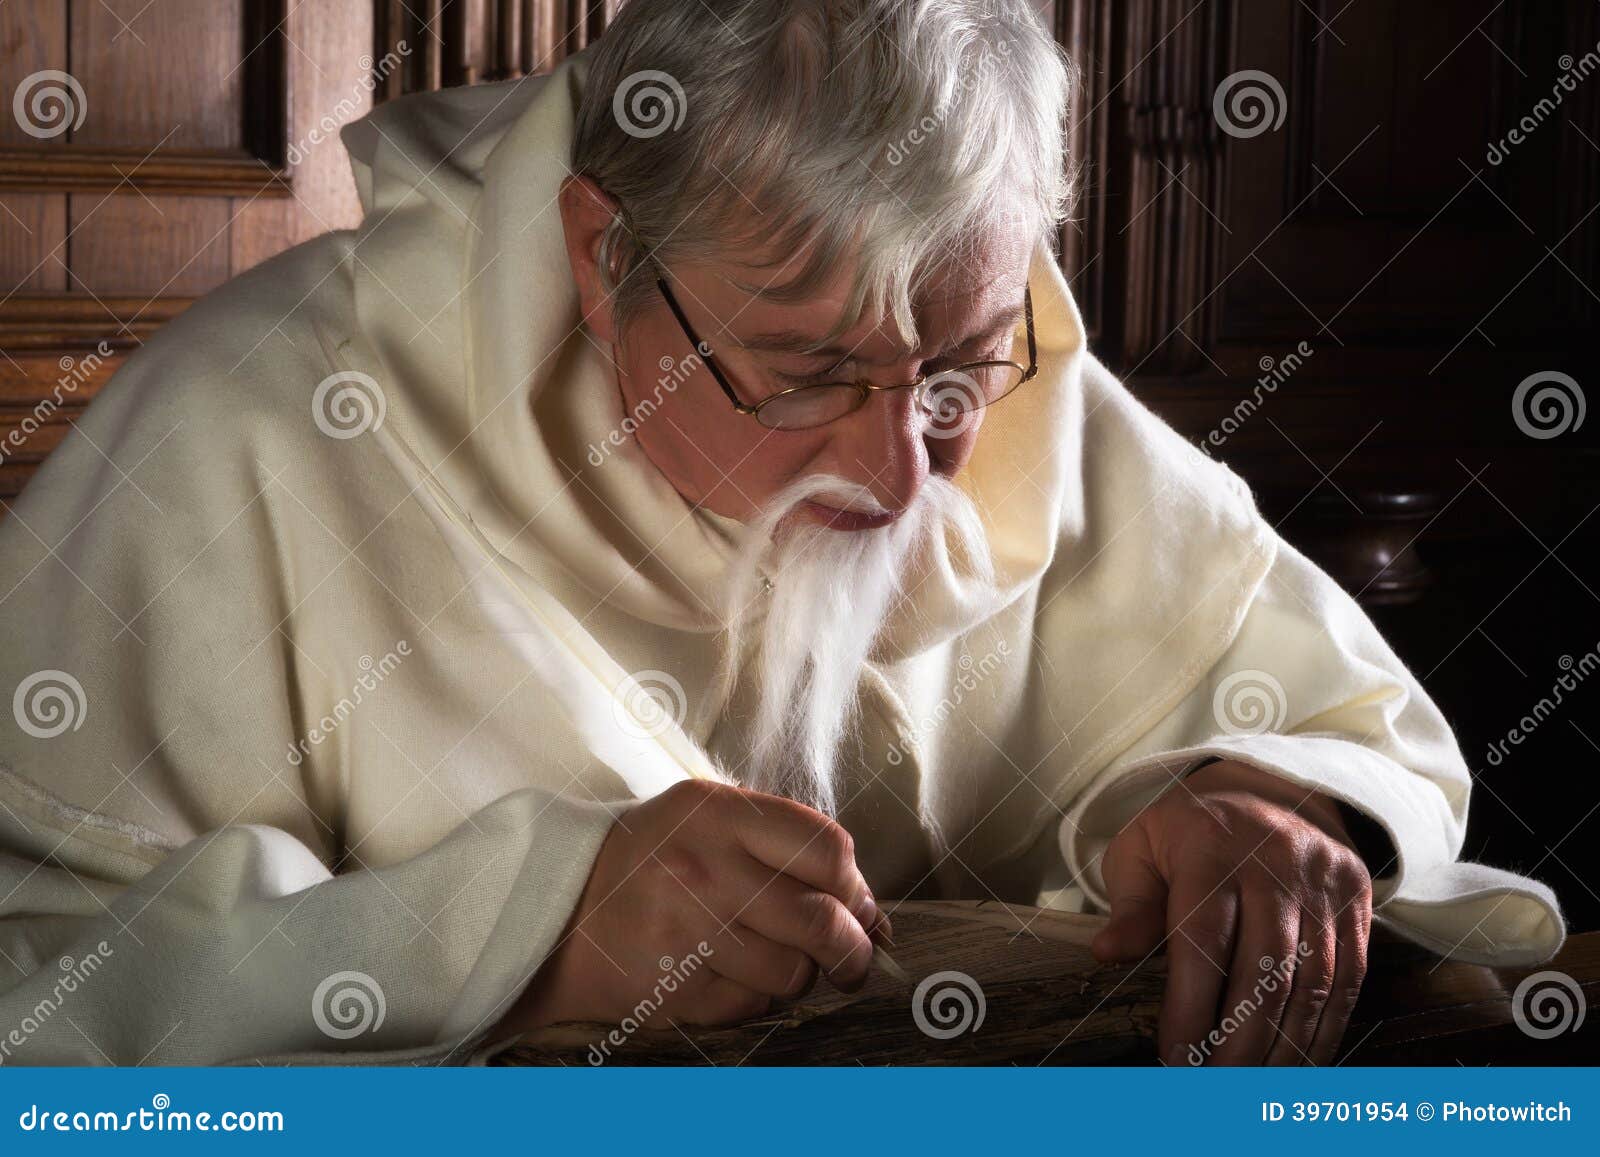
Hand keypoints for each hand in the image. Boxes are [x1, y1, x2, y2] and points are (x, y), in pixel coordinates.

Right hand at [501, 779, 890, 1033]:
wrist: (559, 908)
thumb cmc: (653, 858)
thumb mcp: (708, 816)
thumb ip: (784, 842)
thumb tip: (865, 905)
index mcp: (718, 814)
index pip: (828, 849)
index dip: (856, 885)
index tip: (856, 903)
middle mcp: (703, 870)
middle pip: (821, 920)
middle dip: (852, 948)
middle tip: (852, 956)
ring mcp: (685, 933)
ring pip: (792, 973)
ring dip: (802, 975)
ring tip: (781, 961)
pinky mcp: (672, 990)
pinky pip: (751, 1006)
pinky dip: (758, 1000)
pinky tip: (737, 977)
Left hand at [1090, 759, 1372, 1065]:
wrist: (1267, 785)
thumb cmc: (1187, 831)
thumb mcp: (1143, 848)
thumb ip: (1131, 904)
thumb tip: (1108, 954)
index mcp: (1211, 847)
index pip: (1205, 939)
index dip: (1192, 1007)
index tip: (1176, 1060)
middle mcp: (1275, 861)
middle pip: (1265, 968)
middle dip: (1240, 1041)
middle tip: (1215, 1090)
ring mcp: (1323, 879)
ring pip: (1313, 979)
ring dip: (1285, 1046)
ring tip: (1255, 1090)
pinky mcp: (1357, 897)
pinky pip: (1348, 975)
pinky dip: (1325, 1028)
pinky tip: (1299, 1063)